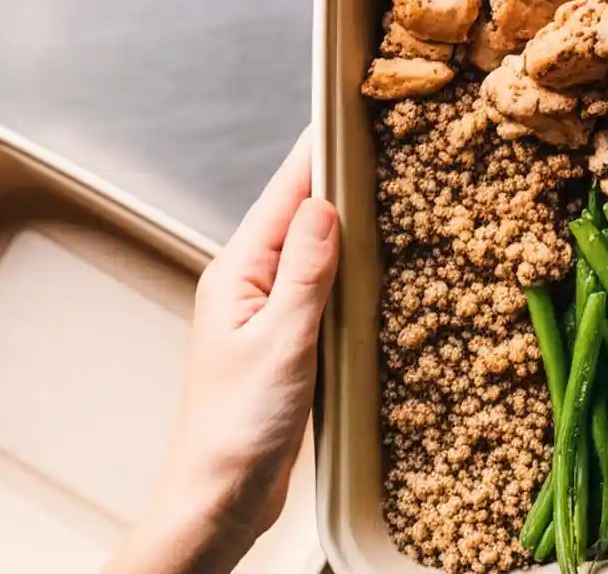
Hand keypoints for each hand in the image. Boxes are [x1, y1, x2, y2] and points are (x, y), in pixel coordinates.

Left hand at [107, 129, 338, 573]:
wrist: (221, 496)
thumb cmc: (237, 427)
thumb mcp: (280, 342)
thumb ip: (304, 272)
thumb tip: (322, 205)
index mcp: (237, 274)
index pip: (284, 196)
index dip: (315, 152)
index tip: (345, 111)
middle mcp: (248, 286)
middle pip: (297, 215)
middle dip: (335, 178)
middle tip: (381, 142)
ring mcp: (266, 313)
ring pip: (312, 252)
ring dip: (343, 222)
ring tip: (386, 189)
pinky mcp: (286, 342)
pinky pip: (320, 288)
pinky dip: (346, 269)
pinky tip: (375, 266)